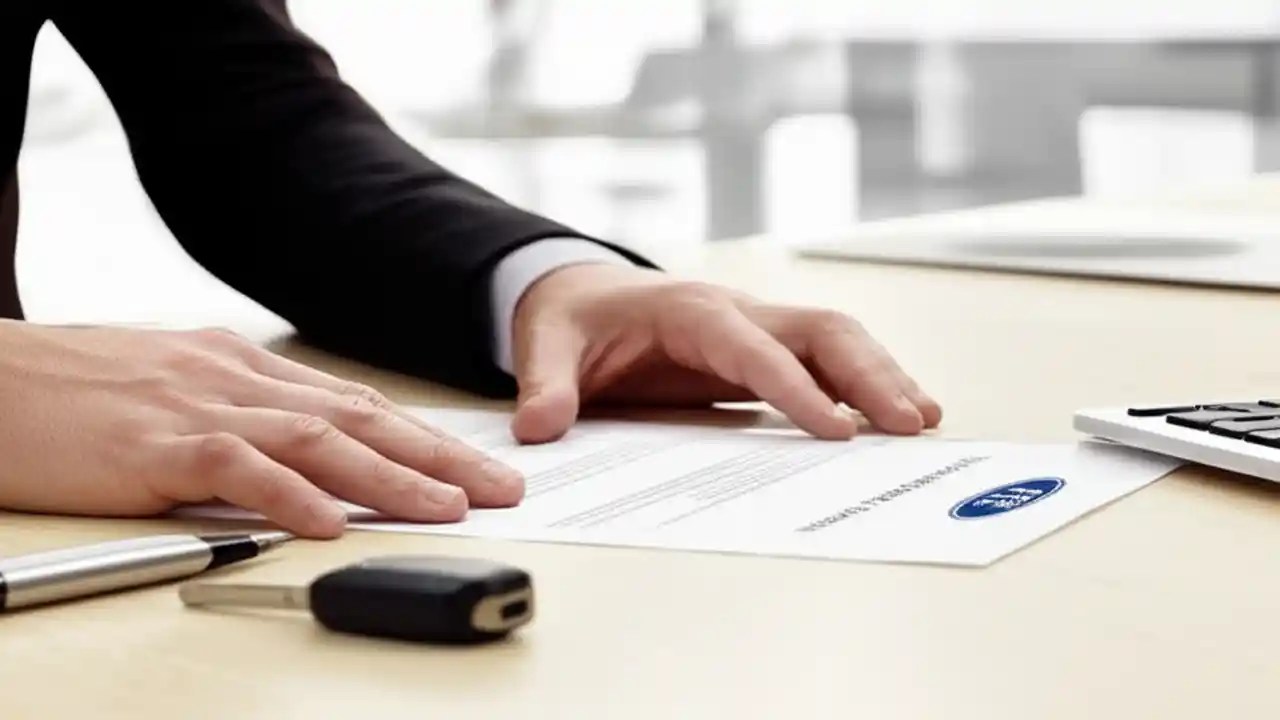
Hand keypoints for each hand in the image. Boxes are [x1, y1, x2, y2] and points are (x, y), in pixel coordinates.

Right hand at [0, 321, 521, 537]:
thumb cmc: (72, 389)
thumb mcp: (172, 387)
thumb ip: (238, 416)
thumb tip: (300, 457)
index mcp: (242, 367)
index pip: (355, 401)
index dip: (423, 435)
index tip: (474, 463)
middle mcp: (235, 378)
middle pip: (359, 415)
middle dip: (438, 454)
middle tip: (499, 487)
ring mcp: (195, 408)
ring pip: (316, 438)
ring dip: (390, 476)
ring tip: (448, 507)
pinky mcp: (151, 443)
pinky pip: (233, 467)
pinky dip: (288, 494)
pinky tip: (330, 520)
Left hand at [509, 264, 941, 442]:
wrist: (578, 294)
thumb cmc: (571, 318)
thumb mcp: (546, 344)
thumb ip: (546, 385)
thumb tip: (541, 430)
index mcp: (691, 310)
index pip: (756, 349)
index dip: (797, 389)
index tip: (837, 431)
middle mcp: (737, 311)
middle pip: (822, 330)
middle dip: (870, 373)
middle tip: (911, 424)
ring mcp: (756, 328)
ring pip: (837, 340)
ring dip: (881, 376)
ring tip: (924, 421)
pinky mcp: (762, 350)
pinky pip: (824, 362)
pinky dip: (863, 385)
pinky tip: (893, 419)